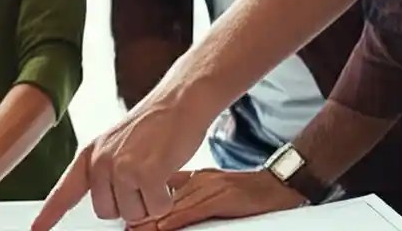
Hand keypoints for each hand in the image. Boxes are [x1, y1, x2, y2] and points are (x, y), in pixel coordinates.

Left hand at [32, 91, 212, 230]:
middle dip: (128, 203)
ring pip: (133, 215)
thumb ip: (108, 172)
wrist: (180, 100)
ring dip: (150, 201)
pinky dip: (165, 199)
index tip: (36, 229)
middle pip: (107, 212)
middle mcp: (101, 161)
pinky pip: (155, 209)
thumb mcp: (119, 144)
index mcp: (90, 153)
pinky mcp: (146, 174)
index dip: (49, 213)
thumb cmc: (155, 122)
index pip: (65, 190)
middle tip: (144, 177)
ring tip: (157, 170)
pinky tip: (168, 174)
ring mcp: (122, 168)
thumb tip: (111, 207)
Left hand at [132, 169, 304, 230]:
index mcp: (193, 177)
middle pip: (163, 199)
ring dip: (153, 221)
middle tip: (124, 226)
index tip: (125, 214)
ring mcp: (210, 188)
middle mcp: (198, 180)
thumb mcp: (210, 185)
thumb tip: (163, 205)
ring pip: (175, 206)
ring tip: (135, 229)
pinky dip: (177, 219)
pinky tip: (163, 226)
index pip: (161, 188)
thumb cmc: (245, 190)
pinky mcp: (223, 198)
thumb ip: (187, 191)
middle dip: (142, 215)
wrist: (277, 185)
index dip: (142, 201)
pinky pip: (195, 210)